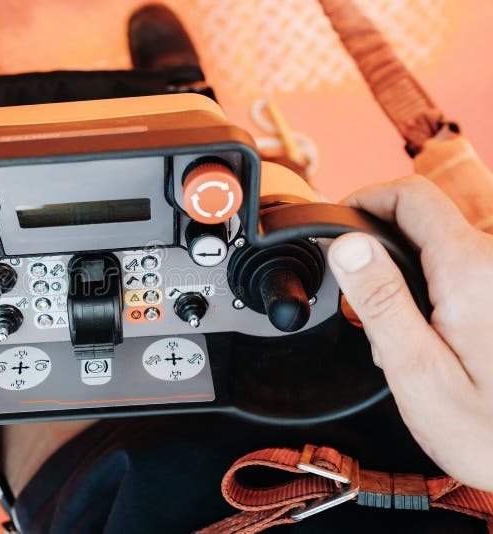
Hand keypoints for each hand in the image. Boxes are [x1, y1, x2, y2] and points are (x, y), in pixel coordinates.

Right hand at [327, 176, 492, 489]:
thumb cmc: (489, 432)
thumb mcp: (417, 373)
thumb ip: (380, 300)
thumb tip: (347, 245)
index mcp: (470, 272)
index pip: (412, 196)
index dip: (367, 197)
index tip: (340, 221)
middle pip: (434, 210)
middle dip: (389, 234)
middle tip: (365, 284)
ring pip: (453, 235)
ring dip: (417, 258)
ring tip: (402, 314)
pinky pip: (472, 263)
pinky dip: (443, 278)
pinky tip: (437, 325)